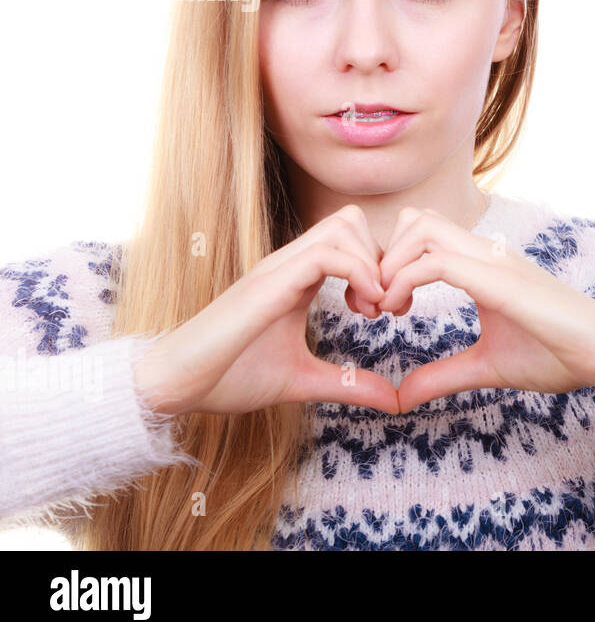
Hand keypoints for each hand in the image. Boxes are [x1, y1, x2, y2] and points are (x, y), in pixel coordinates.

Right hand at [132, 205, 400, 416]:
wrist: (174, 386)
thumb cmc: (228, 378)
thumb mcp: (303, 380)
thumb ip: (348, 384)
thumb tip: (394, 401)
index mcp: (295, 277)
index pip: (350, 238)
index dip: (381, 266)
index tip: (388, 310)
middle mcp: (287, 263)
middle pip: (351, 220)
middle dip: (383, 257)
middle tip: (385, 306)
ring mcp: (276, 269)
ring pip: (342, 226)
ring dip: (373, 263)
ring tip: (374, 310)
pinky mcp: (267, 284)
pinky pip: (324, 253)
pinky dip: (358, 273)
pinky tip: (365, 309)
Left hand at [376, 206, 594, 411]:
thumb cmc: (559, 354)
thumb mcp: (486, 367)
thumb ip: (443, 375)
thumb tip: (401, 397)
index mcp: (484, 265)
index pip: (422, 233)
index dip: (389, 262)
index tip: (380, 307)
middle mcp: (487, 253)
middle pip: (415, 219)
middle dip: (382, 256)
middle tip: (375, 305)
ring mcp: (494, 261)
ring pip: (422, 228)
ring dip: (390, 264)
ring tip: (386, 308)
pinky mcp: (500, 280)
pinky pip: (438, 262)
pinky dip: (405, 281)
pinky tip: (400, 312)